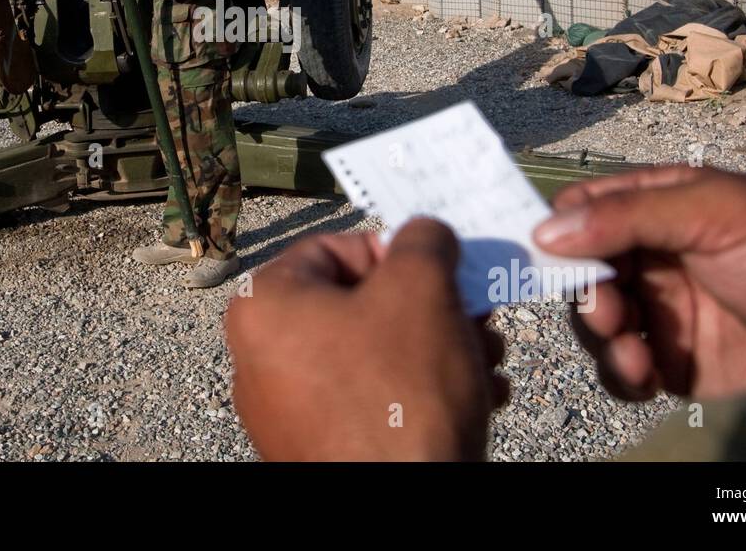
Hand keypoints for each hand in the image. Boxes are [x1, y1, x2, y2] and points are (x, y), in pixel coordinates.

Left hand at [225, 219, 506, 460]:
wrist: (403, 512)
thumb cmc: (398, 395)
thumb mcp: (421, 290)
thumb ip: (423, 242)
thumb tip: (424, 232)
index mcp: (265, 304)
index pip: (337, 248)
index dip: (400, 256)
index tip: (443, 273)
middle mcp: (259, 355)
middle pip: (360, 304)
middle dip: (430, 309)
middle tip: (478, 316)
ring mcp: (285, 408)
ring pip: (373, 353)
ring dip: (438, 349)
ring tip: (486, 360)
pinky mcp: (316, 447)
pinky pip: (369, 399)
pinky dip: (419, 393)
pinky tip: (472, 400)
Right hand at [534, 165, 745, 400]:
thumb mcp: (713, 213)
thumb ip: (627, 215)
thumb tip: (544, 233)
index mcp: (665, 205)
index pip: (590, 206)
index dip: (564, 228)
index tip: (552, 253)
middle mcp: (658, 255)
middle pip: (582, 267)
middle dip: (584, 289)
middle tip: (608, 310)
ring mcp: (662, 310)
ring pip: (594, 319)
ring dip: (601, 334)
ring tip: (632, 351)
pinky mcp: (670, 362)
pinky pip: (618, 368)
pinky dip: (620, 372)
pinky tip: (646, 375)